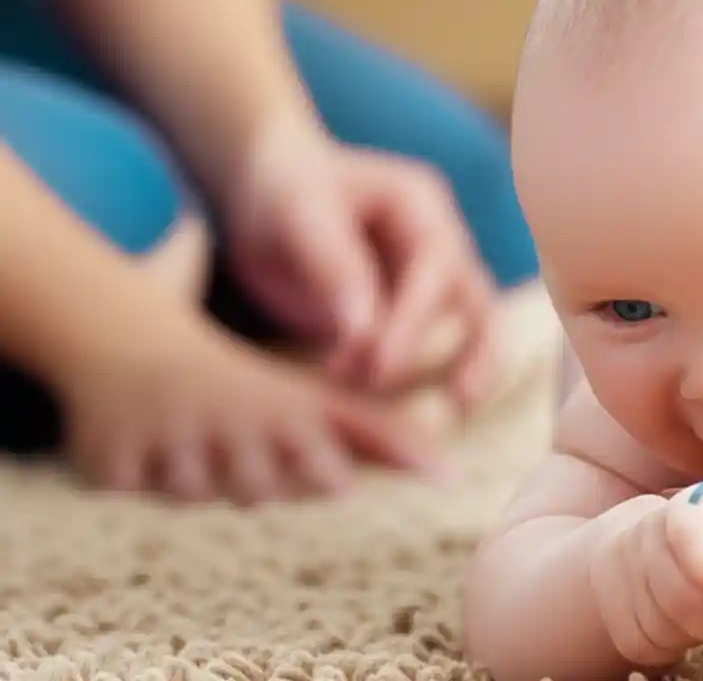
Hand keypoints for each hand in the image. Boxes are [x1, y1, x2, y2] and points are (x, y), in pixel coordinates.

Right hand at [58, 326, 433, 504]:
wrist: (136, 344)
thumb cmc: (249, 390)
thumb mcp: (314, 402)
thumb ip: (382, 436)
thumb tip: (449, 475)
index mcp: (285, 410)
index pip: (326, 470)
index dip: (327, 476)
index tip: (329, 472)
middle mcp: (233, 419)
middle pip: (262, 495)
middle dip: (256, 480)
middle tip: (239, 440)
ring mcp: (172, 433)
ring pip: (196, 496)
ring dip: (195, 479)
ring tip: (193, 437)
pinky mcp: (115, 452)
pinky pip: (137, 492)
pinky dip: (138, 477)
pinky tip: (143, 441)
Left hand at [224, 121, 496, 405]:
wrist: (264, 193)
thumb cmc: (281, 192)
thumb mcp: (297, 215)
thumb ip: (333, 267)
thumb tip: (364, 333)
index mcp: (419, 201)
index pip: (437, 263)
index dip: (416, 316)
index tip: (380, 363)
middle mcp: (440, 238)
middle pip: (475, 295)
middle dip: (470, 348)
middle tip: (451, 401)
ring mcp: (432, 276)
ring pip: (475, 324)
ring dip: (468, 365)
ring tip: (459, 409)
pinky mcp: (413, 309)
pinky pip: (438, 346)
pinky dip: (429, 377)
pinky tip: (399, 408)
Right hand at [589, 488, 702, 667]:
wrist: (648, 542)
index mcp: (690, 509)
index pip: (687, 529)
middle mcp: (648, 532)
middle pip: (675, 592)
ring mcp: (622, 565)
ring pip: (658, 623)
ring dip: (689, 634)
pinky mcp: (609, 601)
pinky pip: (639, 641)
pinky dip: (664, 647)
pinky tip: (676, 629)